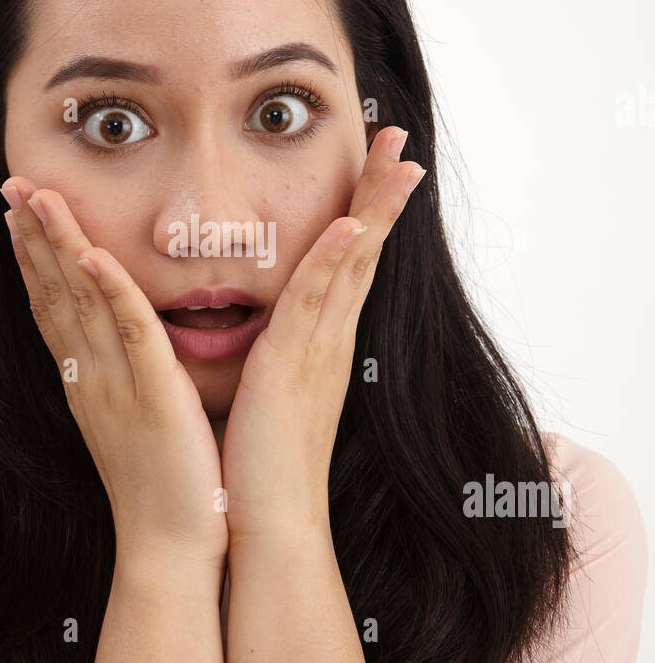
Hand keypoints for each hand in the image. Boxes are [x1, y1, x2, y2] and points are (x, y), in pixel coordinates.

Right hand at [2, 179, 228, 576]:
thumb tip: (133, 354)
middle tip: (13, 185)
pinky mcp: (154, 396)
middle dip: (32, 237)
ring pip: (81, 303)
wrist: (172, 551)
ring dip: (59, 245)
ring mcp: (116, 386)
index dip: (35, 259)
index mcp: (88, 385)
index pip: (53, 310)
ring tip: (38, 197)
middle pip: (53, 295)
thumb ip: (132, 383)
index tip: (20, 215)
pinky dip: (111, 290)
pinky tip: (95, 252)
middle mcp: (90, 380)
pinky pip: (130, 333)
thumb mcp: (139, 425)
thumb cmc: (166, 492)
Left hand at [220, 127, 424, 545]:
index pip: (348, 264)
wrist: (270, 525)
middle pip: (363, 249)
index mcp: (321, 344)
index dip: (365, 212)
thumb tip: (262, 335)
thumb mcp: (270, 394)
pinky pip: (318, 302)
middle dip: (381, 191)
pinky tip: (353, 225)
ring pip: (352, 263)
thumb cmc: (262, 466)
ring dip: (374, 206)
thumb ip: (272, 357)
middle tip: (399, 138)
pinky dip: (337, 262)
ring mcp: (318, 350)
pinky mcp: (295, 365)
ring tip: (398, 157)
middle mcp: (329, 340)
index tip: (378, 168)